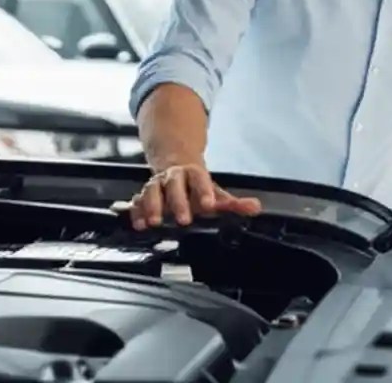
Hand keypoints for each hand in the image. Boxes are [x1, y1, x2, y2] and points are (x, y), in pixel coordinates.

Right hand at [128, 163, 260, 229]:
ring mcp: (157, 185)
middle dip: (177, 202)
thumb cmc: (197, 186)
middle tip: (183, 219)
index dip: (204, 192)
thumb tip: (255, 207)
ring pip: (152, 191)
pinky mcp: (143, 196)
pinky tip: (138, 223)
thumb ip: (234, 203)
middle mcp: (174, 177)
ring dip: (152, 206)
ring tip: (155, 222)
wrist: (175, 168)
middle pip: (174, 185)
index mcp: (194, 174)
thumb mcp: (215, 192)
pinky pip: (136, 201)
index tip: (209, 205)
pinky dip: (136, 212)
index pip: (200, 180)